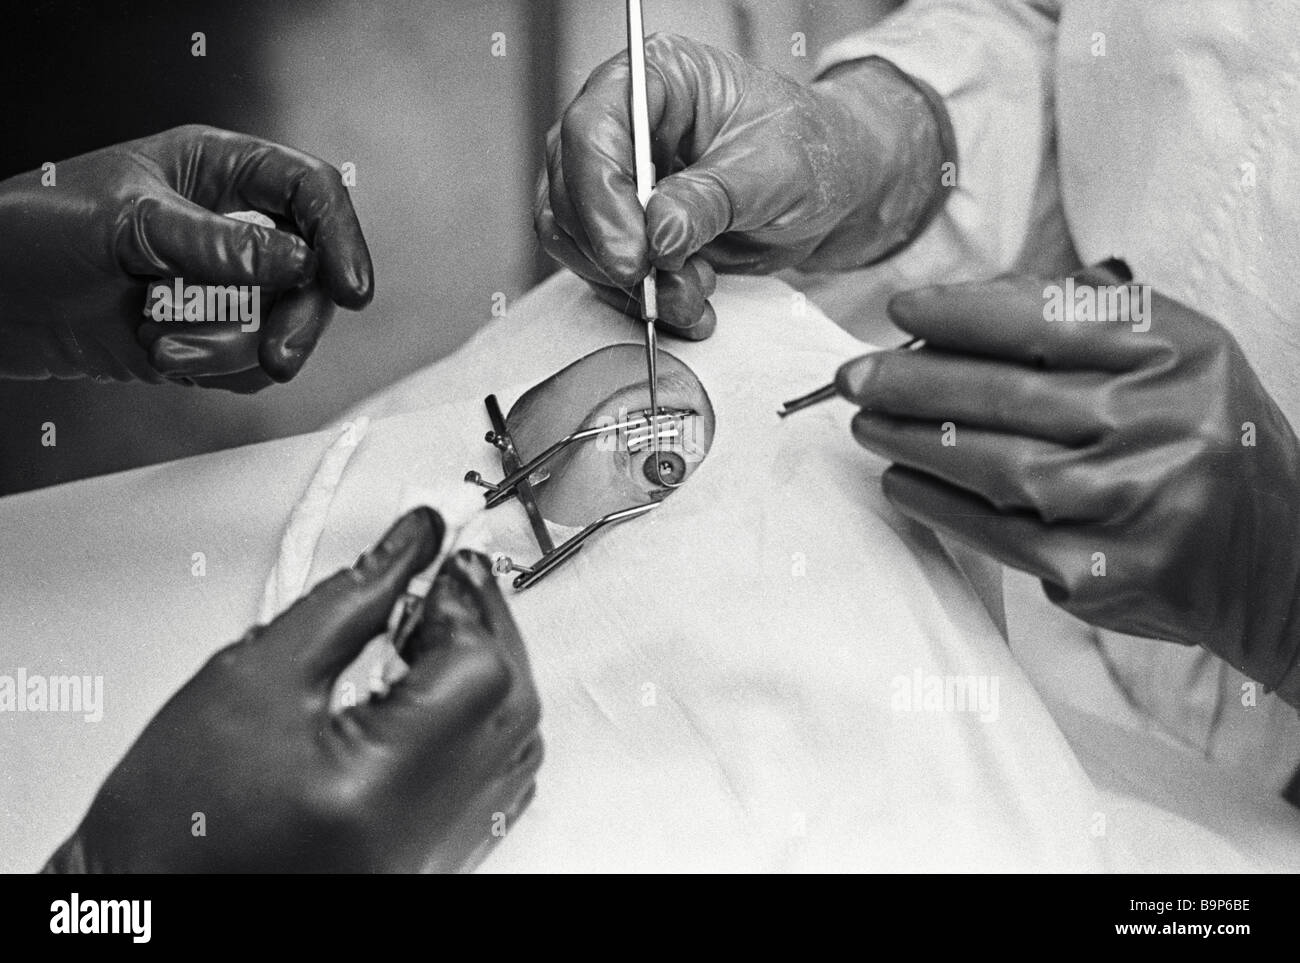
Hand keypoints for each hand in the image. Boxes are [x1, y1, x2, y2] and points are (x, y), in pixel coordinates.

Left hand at [0, 125, 372, 390]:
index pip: (308, 192)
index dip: (340, 238)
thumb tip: (299, 260)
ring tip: (173, 346)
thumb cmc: (31, 231)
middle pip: (312, 273)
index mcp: (218, 172)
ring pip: (282, 326)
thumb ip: (219, 243)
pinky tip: (165, 354)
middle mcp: (229, 228)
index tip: (351, 289)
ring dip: (234, 349)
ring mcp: (219, 287)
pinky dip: (216, 370)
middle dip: (296, 319)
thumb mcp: (129, 224)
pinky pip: (248, 365)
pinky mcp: (205, 337)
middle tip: (276, 353)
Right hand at [43, 508, 542, 871]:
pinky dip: (481, 718)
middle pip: (510, 704)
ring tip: (436, 626)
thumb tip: (410, 547)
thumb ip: (348, 599)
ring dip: (489, 669)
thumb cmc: (174, 817)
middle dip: (485, 626)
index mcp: (383, 787)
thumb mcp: (255, 676)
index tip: (439, 555)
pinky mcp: (427, 855)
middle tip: (445, 579)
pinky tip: (438, 686)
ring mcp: (433, 850)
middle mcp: (424, 830)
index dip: (464, 599)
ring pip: (513, 741)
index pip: (476, 669)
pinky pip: (493, 778)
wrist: (146, 893)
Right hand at [536, 34, 949, 337]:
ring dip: (629, 283)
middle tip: (656, 284)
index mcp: (660, 78)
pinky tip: (691, 303)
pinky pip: (601, 272)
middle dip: (610, 248)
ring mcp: (619, 181)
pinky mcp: (626, 230)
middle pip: (568, 186)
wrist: (834, 194)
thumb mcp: (777, 171)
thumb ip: (714, 199)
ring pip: (575, 237)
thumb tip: (659, 230)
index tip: (633, 254)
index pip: (593, 126)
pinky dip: (641, 301)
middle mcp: (626, 125)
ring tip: (695, 291)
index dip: (600, 194)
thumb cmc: (814, 153)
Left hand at [836, 267, 1299, 705]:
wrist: (1278, 556)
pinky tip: (899, 481)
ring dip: (914, 441)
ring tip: (864, 424)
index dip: (963, 313)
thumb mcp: (1177, 358)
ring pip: (993, 465)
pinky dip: (937, 503)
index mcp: (1179, 357)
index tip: (902, 311)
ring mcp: (1132, 505)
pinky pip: (996, 532)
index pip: (1050, 321)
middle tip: (852, 376)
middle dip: (913, 380)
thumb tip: (962, 307)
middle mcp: (1161, 426)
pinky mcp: (1103, 570)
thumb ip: (1086, 321)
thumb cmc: (1205, 438)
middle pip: (1010, 393)